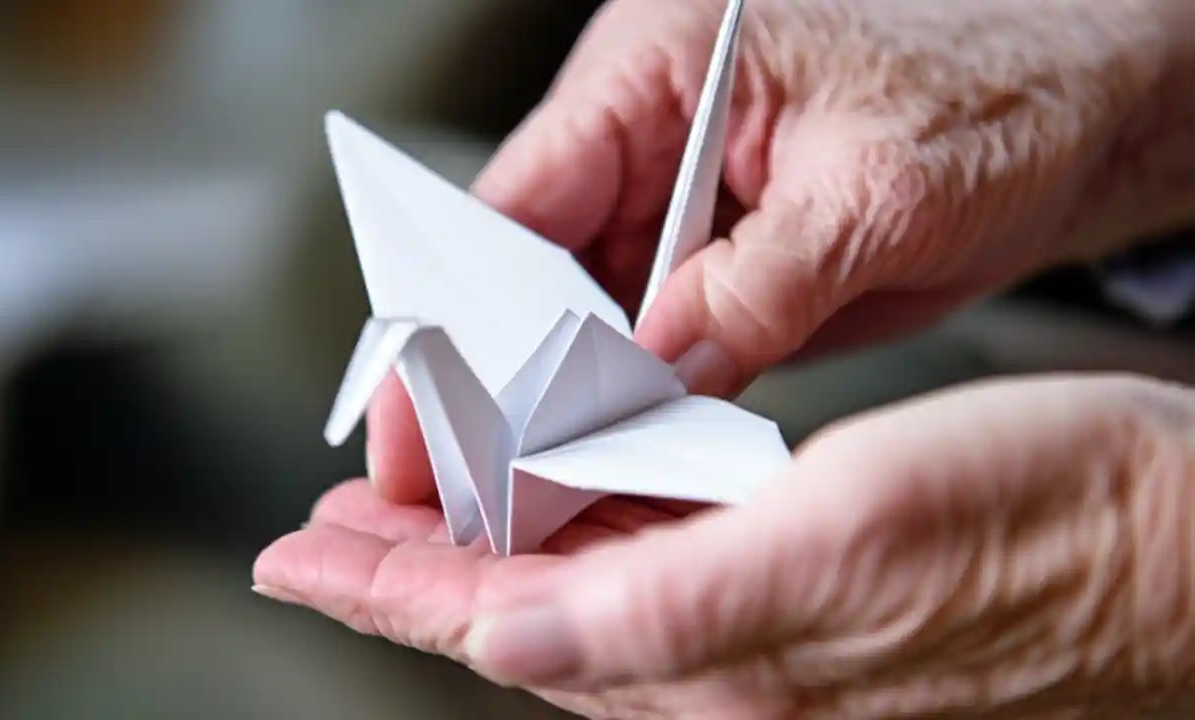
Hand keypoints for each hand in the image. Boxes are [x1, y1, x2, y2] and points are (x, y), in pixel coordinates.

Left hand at [256, 374, 1194, 717]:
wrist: (1162, 543)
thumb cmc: (1028, 533)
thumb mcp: (838, 551)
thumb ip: (667, 615)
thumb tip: (505, 639)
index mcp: (709, 660)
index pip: (497, 626)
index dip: (385, 591)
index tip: (300, 556)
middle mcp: (717, 655)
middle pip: (515, 613)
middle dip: (408, 572)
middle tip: (322, 534)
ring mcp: (754, 619)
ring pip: (570, 588)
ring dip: (479, 550)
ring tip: (404, 518)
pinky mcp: (792, 571)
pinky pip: (646, 560)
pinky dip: (573, 528)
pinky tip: (554, 502)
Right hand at [366, 0, 1186, 502]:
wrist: (1083, 111)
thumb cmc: (1000, 91)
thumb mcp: (878, 191)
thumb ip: (756, 285)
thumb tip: (654, 372)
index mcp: (659, 65)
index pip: (523, 191)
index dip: (470, 304)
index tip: (439, 397)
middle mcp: (654, 127)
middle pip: (536, 259)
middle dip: (514, 361)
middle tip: (491, 463)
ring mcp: (686, 196)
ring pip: (587, 305)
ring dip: (576, 386)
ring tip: (559, 468)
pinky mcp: (723, 253)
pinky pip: (652, 331)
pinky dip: (641, 391)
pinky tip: (632, 441)